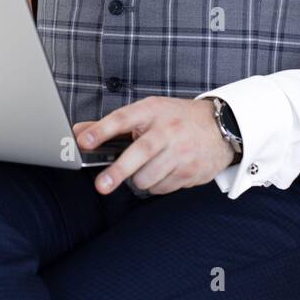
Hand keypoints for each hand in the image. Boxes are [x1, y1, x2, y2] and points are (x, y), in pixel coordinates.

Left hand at [73, 96, 236, 195]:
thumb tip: (78, 132)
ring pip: (148, 177)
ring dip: (139, 179)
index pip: (122, 119)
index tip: (84, 142)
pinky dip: (156, 185)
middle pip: (140, 153)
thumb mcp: (148, 112)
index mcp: (152, 111)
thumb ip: (112, 125)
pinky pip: (161, 188)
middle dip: (118, 171)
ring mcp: (181, 152)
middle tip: (102, 186)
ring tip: (144, 168)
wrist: (221, 126)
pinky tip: (164, 171)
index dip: (101, 130)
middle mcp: (167, 130)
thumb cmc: (177, 118)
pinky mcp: (190, 172)